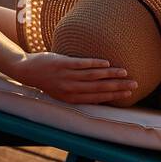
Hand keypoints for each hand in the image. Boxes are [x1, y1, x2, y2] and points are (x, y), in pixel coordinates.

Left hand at [12, 52, 137, 104]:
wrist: (27, 70)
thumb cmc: (48, 81)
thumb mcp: (62, 93)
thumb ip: (79, 94)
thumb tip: (99, 96)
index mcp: (71, 98)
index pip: (98, 97)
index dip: (114, 95)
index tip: (128, 93)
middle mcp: (70, 89)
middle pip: (99, 88)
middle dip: (118, 86)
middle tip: (133, 84)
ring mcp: (66, 76)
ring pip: (93, 76)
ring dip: (110, 74)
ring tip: (124, 72)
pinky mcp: (62, 63)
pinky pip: (82, 63)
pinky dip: (95, 64)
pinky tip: (106, 63)